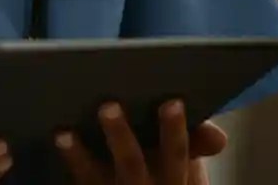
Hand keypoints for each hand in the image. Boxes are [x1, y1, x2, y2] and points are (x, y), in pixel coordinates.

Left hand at [55, 100, 228, 184]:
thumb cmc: (165, 174)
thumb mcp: (186, 165)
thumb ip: (196, 143)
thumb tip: (218, 135)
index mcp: (175, 178)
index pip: (177, 154)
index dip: (175, 130)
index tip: (172, 101)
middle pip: (132, 164)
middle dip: (120, 136)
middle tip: (109, 105)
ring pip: (96, 176)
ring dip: (80, 154)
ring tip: (65, 131)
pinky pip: (78, 179)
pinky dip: (68, 158)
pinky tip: (59, 137)